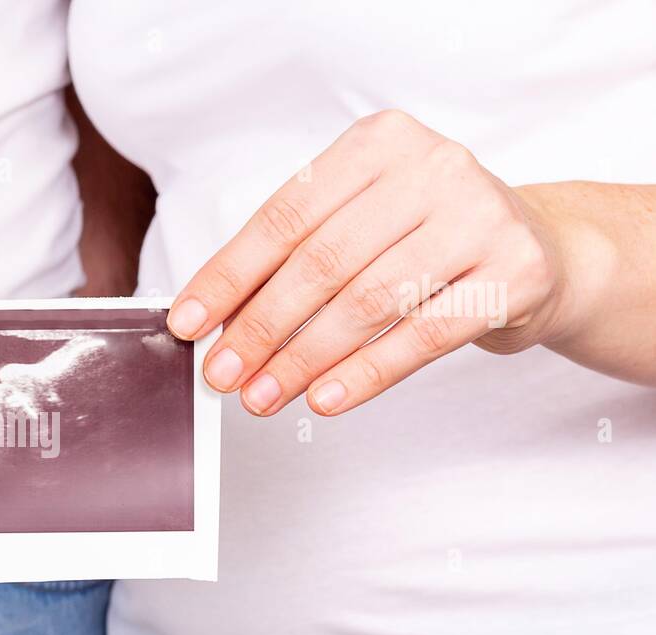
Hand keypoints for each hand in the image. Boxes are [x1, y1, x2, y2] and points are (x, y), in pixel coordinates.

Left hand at [166, 110, 573, 415]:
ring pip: (367, 301)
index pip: (284, 217)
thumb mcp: (361, 223)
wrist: (540, 252)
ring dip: (304, 359)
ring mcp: (480, 217)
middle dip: (260, 327)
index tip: (188, 323)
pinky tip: (326, 398)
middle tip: (224, 373)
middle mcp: (432, 168)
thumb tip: (216, 321)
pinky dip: (366, 373)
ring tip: (264, 394)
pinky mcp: (515, 273)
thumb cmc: (429, 238)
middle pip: (321, 262)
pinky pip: (422, 336)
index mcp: (378, 143)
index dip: (228, 277)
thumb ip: (294, 258)